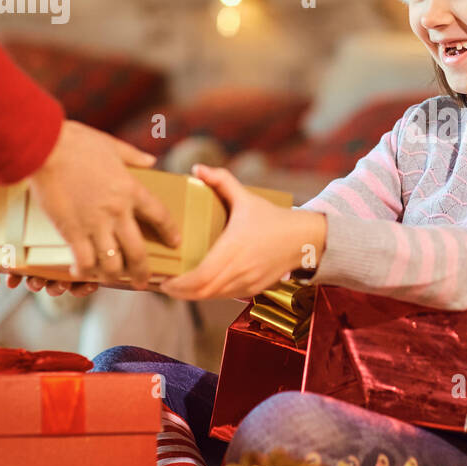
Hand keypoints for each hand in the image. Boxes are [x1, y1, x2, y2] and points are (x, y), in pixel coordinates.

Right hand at [29, 120, 180, 288]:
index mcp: (131, 189)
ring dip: (115, 276)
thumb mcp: (112, 145)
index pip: (160, 216)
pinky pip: (83, 260)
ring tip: (115, 281)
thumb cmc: (76, 142)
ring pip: (112, 263)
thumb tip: (151, 161)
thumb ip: (133, 156)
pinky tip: (82, 273)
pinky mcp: (70, 230)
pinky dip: (84, 271)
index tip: (175, 242)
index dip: (170, 232)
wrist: (44, 147)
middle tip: (144, 282)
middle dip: (143, 271)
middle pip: (138, 251)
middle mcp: (117, 212)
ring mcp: (94, 224)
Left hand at [159, 164, 325, 300]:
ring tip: (177, 286)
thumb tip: (197, 168)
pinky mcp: (254, 289)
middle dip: (179, 292)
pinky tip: (200, 286)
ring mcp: (248, 282)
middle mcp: (240, 269)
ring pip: (212, 296)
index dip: (179, 284)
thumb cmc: (273, 218)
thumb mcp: (246, 197)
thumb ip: (222, 181)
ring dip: (193, 295)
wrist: (304, 239)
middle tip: (163, 284)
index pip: (201, 276)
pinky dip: (209, 294)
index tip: (164, 280)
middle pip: (202, 292)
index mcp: (234, 248)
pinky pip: (225, 296)